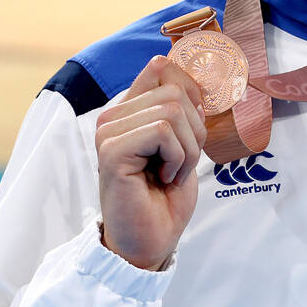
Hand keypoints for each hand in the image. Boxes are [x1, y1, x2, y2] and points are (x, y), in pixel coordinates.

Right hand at [96, 54, 207, 269]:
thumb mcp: (184, 142)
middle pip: (176, 91)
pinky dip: (177, 158)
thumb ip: (184, 107)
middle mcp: (113, 115)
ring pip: (173, 110)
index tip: (194, 128)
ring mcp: (108, 132)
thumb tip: (198, 75)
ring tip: (171, 172)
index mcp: (130, 109)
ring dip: (187, 149)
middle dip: (194, 131)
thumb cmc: (166, 195)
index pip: (163, 66)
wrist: (151, 240)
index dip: (192, 91)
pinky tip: (162, 178)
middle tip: (180, 163)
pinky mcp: (111, 150)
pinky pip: (163, 131)